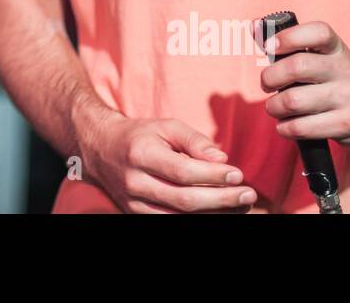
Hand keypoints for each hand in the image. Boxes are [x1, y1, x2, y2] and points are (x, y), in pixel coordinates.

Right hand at [83, 113, 257, 212]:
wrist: (101, 149)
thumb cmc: (140, 135)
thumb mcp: (165, 126)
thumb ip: (194, 140)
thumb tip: (221, 160)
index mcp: (141, 155)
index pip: (183, 172)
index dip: (213, 176)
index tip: (238, 174)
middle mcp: (135, 183)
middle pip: (185, 200)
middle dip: (222, 200)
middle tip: (248, 195)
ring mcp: (134, 204)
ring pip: (180, 217)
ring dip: (215, 214)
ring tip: (240, 206)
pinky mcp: (136, 216)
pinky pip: (171, 223)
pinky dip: (198, 219)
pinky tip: (218, 213)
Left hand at [259, 19, 349, 149]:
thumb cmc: (336, 79)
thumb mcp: (322, 56)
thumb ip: (288, 43)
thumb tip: (254, 26)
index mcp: (336, 49)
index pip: (318, 33)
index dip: (289, 37)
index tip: (269, 47)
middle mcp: (344, 70)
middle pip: (297, 67)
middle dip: (270, 77)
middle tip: (267, 84)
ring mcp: (347, 99)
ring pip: (293, 101)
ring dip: (274, 106)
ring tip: (275, 107)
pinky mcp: (345, 125)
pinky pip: (301, 127)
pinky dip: (284, 127)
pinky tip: (286, 124)